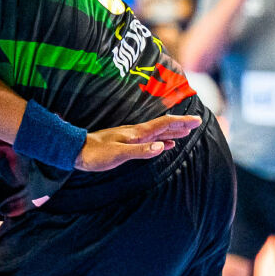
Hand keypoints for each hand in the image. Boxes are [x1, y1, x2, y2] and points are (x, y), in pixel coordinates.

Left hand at [75, 112, 201, 171]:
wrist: (78, 151)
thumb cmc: (96, 154)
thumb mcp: (118, 154)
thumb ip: (140, 151)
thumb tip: (162, 146)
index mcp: (137, 134)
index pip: (164, 124)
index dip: (181, 122)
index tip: (196, 121)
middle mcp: (137, 133)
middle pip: (163, 126)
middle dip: (181, 124)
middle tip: (197, 122)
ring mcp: (132, 137)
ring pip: (158, 132)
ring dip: (173, 131)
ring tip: (186, 132)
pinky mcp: (127, 143)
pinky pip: (150, 140)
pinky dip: (161, 141)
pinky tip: (166, 144)